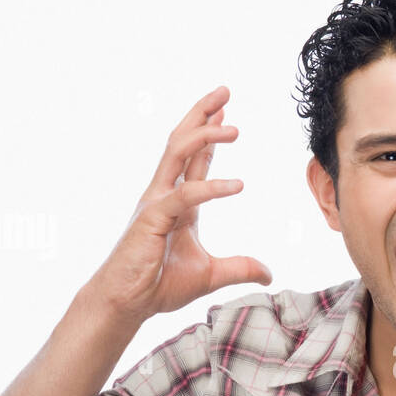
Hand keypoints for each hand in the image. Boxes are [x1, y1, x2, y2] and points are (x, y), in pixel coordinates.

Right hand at [87, 85, 271, 322]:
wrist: (126, 303)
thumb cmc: (158, 285)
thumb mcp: (211, 275)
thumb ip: (240, 268)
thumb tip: (269, 273)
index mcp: (178, 202)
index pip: (194, 158)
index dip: (209, 133)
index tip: (226, 110)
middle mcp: (164, 194)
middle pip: (182, 142)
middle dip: (202, 114)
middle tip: (225, 91)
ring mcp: (156, 203)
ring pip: (178, 154)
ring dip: (205, 136)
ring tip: (234, 127)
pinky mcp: (152, 218)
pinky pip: (185, 196)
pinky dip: (211, 187)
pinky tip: (237, 185)